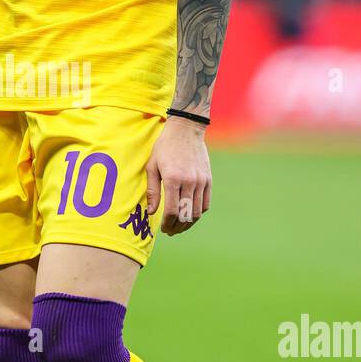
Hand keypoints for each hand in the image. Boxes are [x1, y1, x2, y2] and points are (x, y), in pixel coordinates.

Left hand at [146, 117, 211, 235]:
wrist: (186, 130)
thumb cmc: (164, 147)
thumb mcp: (152, 166)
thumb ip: (153, 191)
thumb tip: (152, 212)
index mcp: (173, 178)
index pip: (172, 211)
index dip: (167, 224)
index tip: (163, 228)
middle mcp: (189, 181)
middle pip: (185, 215)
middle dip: (177, 227)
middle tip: (170, 231)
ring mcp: (201, 181)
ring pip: (197, 212)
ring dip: (188, 223)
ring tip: (179, 226)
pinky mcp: (208, 180)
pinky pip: (205, 204)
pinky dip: (198, 213)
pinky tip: (189, 215)